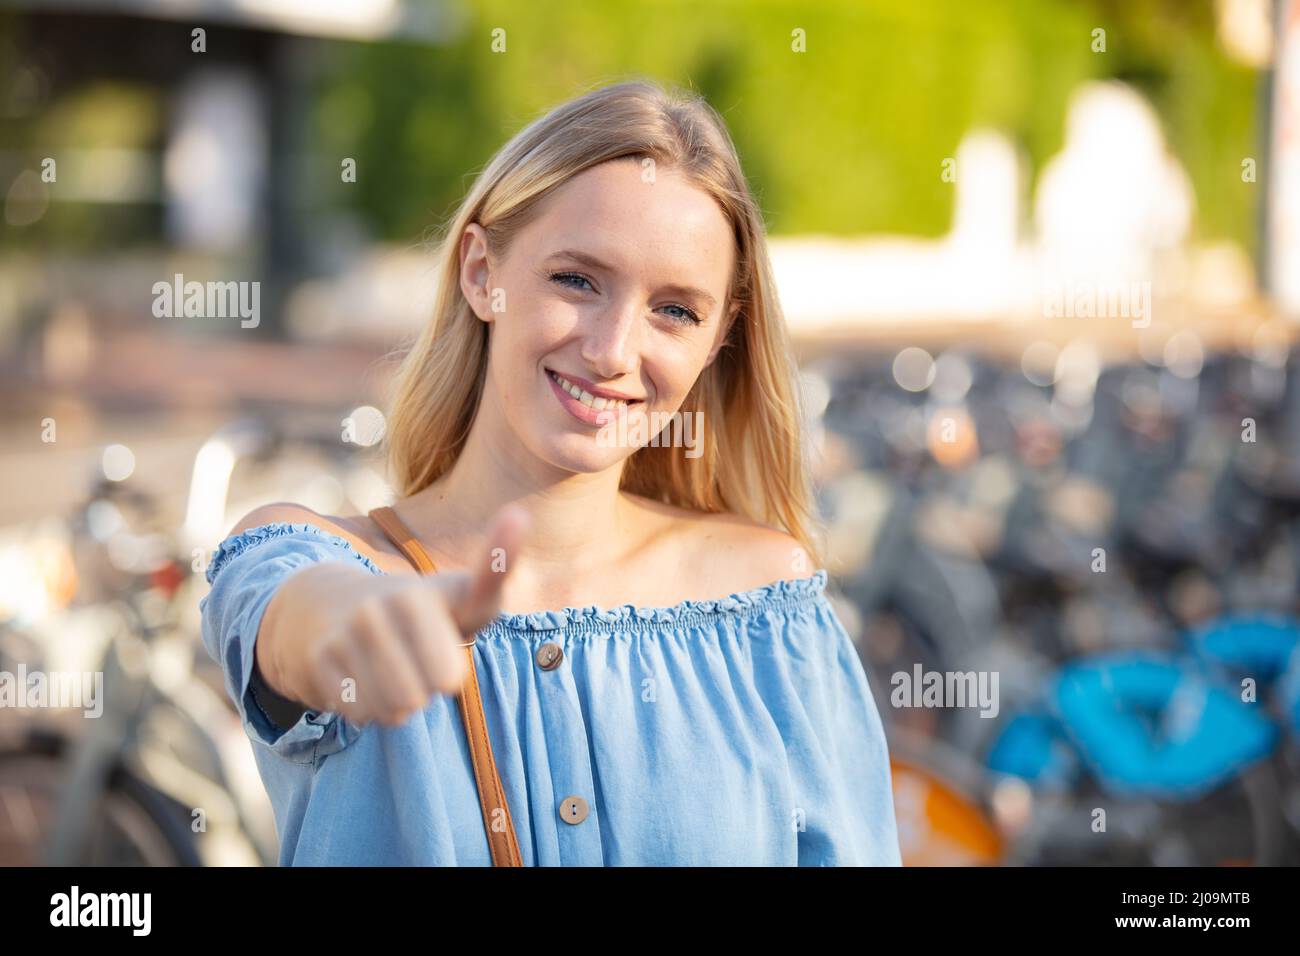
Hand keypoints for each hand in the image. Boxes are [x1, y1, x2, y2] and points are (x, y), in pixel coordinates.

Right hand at [300, 503, 530, 726]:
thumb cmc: (420, 613)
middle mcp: (385, 605)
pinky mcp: (319, 658)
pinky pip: (363, 713)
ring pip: (398, 707)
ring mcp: (349, 631)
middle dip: (434, 686)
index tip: (518, 516)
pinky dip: (369, 708)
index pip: (476, 590)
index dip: (498, 557)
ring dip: (401, 703)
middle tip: (419, 659)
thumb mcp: (462, 597)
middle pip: (438, 685)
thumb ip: (494, 573)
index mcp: (423, 593)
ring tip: (393, 670)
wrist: (328, 609)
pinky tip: (362, 678)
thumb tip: (518, 512)